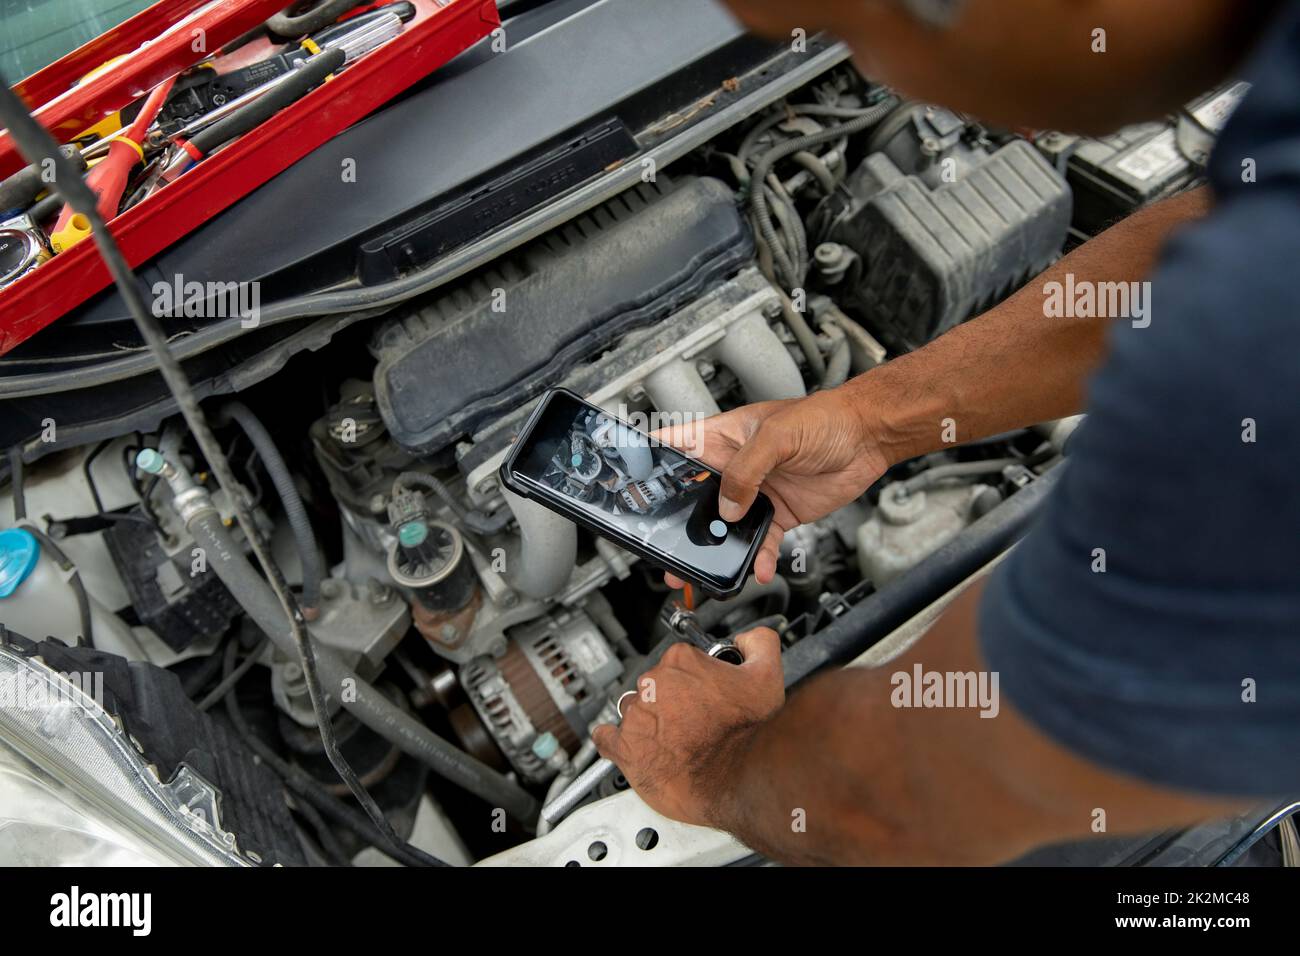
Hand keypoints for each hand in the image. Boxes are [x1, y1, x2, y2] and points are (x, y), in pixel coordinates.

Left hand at [591, 627, 783, 827]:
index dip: (694, 678)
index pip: (679, 661)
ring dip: (651, 720)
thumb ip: (759, 643)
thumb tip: (746, 639)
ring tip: (674, 739)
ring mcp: (636, 714)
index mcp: (681, 661)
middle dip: (673, 699)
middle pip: (657, 684)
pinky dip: (614, 739)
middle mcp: (653, 682)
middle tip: (694, 720)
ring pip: (637, 710)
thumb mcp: (766, 677)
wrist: (730, 779)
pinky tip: (628, 743)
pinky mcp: (624, 746)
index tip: (704, 693)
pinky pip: (607, 737)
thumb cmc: (743, 733)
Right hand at [654, 389, 887, 584]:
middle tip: (664, 548)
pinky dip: (757, 558)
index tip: (634, 485)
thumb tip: (727, 507)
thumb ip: (746, 471)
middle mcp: (735, 465)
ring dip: (714, 550)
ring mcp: (756, 491)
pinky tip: (757, 569)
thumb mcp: (778, 436)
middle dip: (678, 524)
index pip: (678, 447)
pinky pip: (761, 541)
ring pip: (725, 526)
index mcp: (724, 437)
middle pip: (696, 498)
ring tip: (699, 574)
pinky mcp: (780, 513)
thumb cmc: (826, 418)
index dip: (654, 464)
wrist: (869, 438)